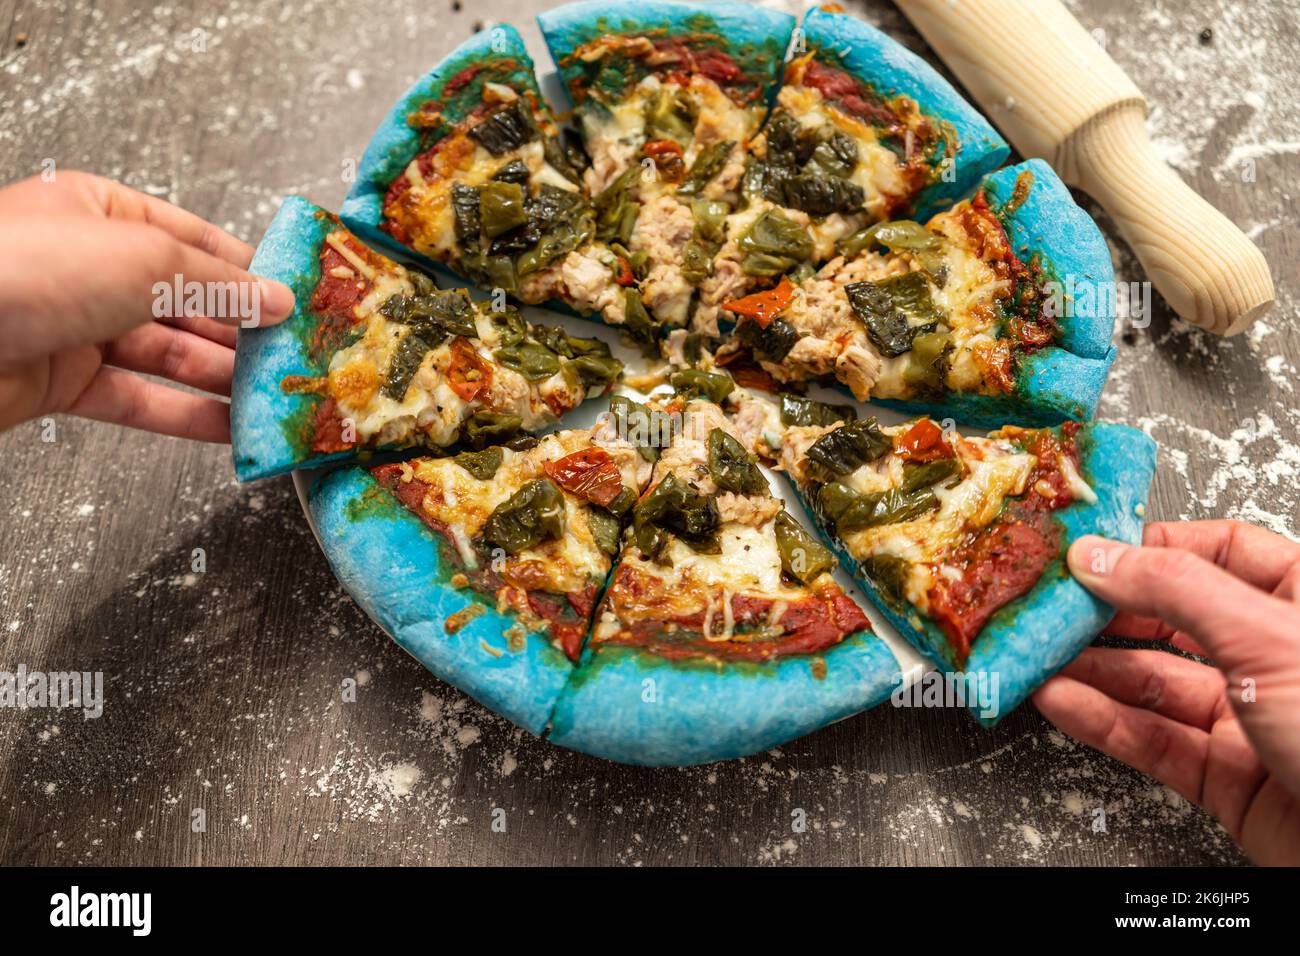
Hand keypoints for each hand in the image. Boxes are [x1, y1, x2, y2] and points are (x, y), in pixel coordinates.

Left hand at [0, 172, 293, 442]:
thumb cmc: (22, 272)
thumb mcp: (146, 259)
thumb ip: (220, 284)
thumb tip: (275, 299)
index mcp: (100, 212)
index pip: (193, 239)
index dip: (246, 268)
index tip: (294, 295)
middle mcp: (88, 267)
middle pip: (186, 303)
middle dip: (242, 332)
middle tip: (294, 355)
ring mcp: (74, 327)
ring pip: (168, 356)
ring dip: (224, 379)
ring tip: (274, 396)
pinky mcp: (62, 383)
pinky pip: (139, 400)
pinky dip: (187, 416)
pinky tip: (229, 428)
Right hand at [1033, 520, 1299, 864]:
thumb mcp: (1269, 637)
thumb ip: (1176, 588)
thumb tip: (1102, 554)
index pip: (1217, 550)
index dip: (1149, 545)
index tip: (1088, 548)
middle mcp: (1276, 656)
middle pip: (1172, 617)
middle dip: (1105, 613)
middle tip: (1047, 605)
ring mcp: (1251, 718)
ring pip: (1153, 683)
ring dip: (1089, 671)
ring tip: (1037, 656)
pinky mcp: (1230, 777)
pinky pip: (1152, 740)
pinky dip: (1101, 722)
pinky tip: (1062, 702)